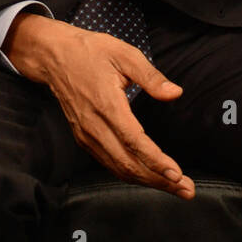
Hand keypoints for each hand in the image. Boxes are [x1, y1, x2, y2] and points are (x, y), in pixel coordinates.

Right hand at [4, 11, 194, 199]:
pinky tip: (148, 176)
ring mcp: (87, 135)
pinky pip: (109, 163)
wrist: (54, 56)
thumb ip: (151, 77)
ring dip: (148, 181)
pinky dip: (131, 174)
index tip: (177, 174)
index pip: (134, 141)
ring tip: (175, 187)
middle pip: (128, 164)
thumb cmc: (90, 52)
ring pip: (119, 168)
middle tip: (187, 190)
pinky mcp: (84, 138)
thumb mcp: (125, 54)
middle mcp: (94, 126)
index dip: (156, 161)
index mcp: (107, 105)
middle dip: (159, 180)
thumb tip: (175, 93)